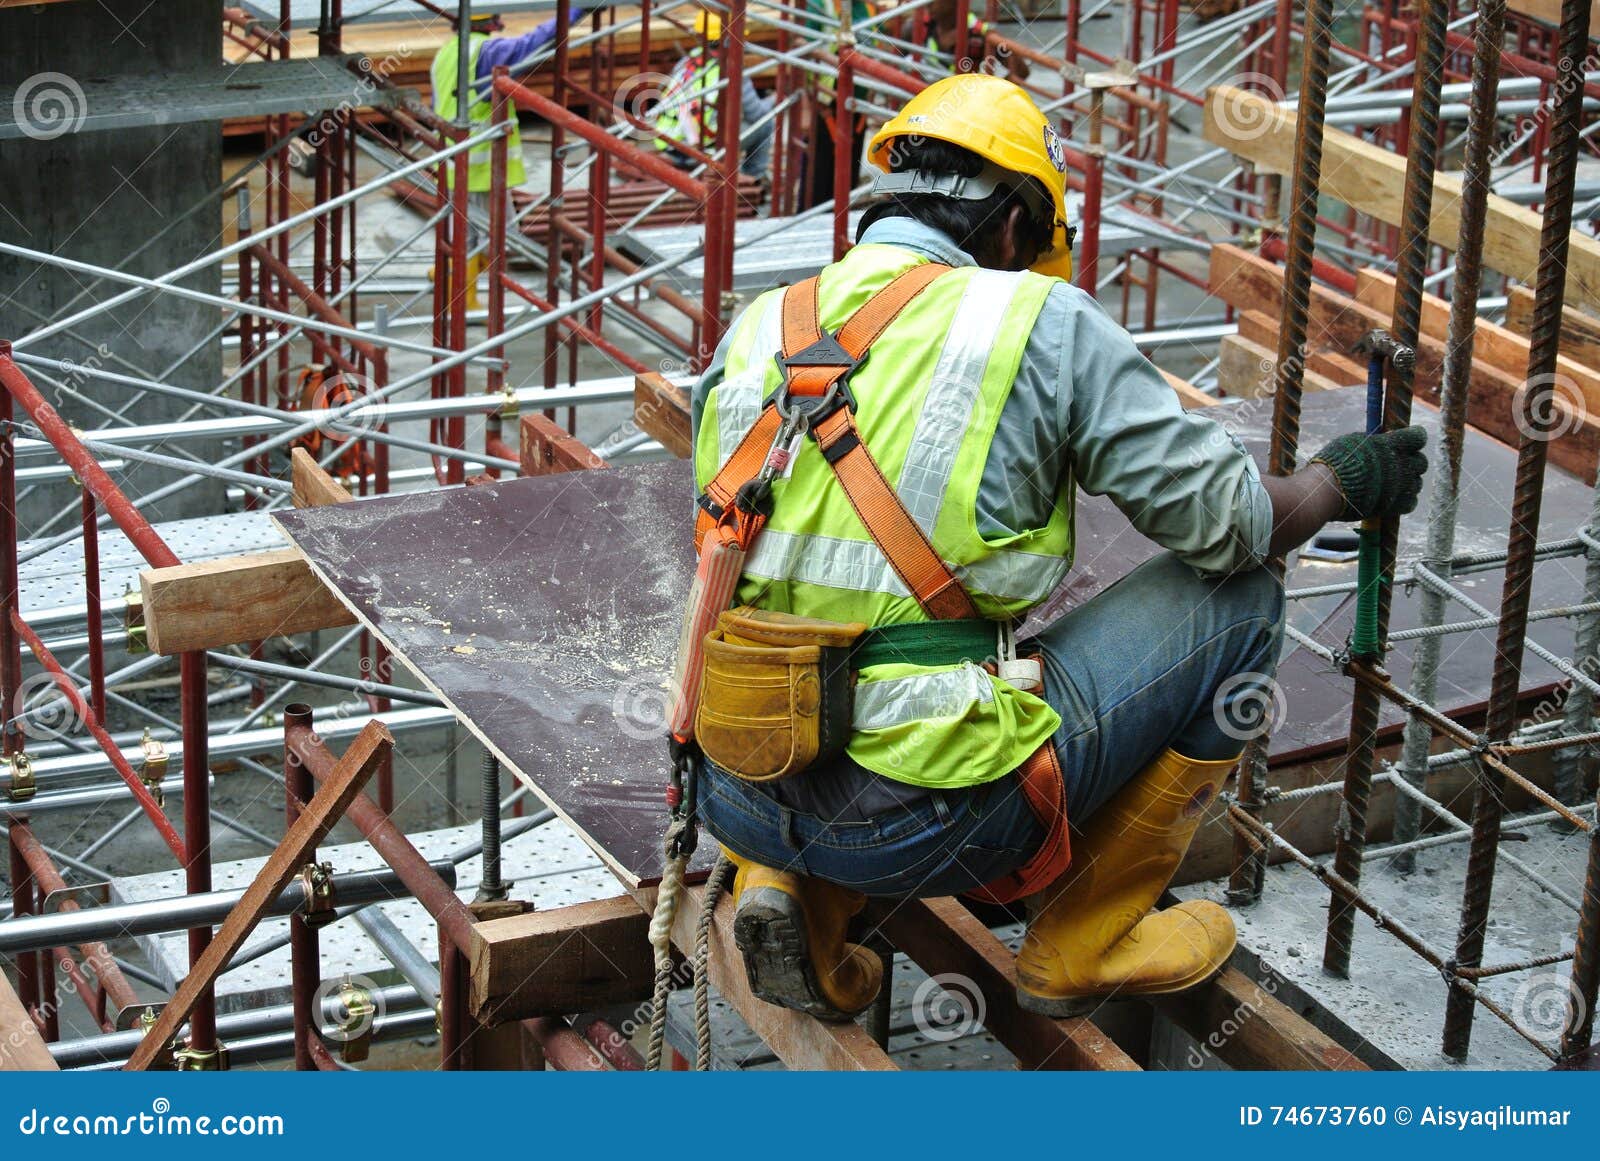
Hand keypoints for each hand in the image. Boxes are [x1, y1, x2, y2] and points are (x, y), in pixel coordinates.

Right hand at [1310, 426, 1429, 521]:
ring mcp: (1401, 487)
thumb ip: (1374, 441)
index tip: (1408, 439)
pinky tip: (1394, 498)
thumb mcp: (1353, 442)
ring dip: (1408, 482)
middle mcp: (1402, 465)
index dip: (1415, 438)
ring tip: (1393, 483)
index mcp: (1393, 445)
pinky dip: (1405, 500)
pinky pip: (1411, 502)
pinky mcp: (1395, 506)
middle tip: (1399, 464)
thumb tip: (1382, 439)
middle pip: (1421, 462)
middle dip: (1412, 462)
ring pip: (1417, 483)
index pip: (1418, 437)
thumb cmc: (1335, 463)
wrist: (1327, 491)